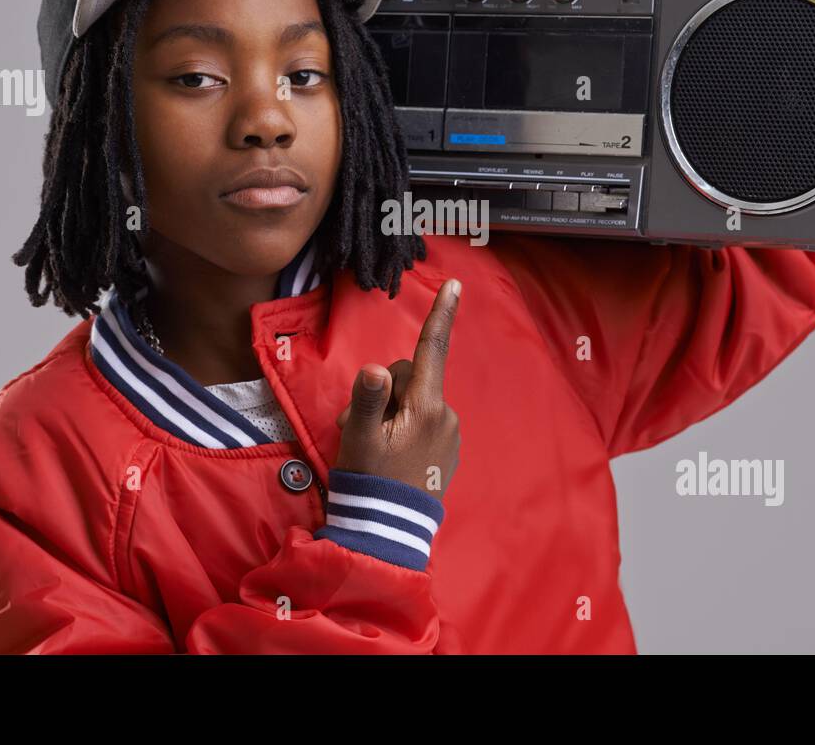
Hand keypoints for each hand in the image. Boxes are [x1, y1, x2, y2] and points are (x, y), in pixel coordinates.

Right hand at [333, 278, 461, 499]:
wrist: (389, 531)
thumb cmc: (370, 480)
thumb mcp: (358, 438)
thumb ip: (366, 399)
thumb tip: (374, 369)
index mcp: (426, 406)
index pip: (432, 349)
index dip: (442, 314)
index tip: (455, 284)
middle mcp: (446, 415)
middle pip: (408, 377)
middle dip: (383, 391)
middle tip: (361, 426)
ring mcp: (449, 434)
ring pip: (413, 400)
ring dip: (390, 412)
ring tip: (372, 446)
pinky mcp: (447, 450)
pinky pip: (422, 422)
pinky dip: (403, 428)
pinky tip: (390, 455)